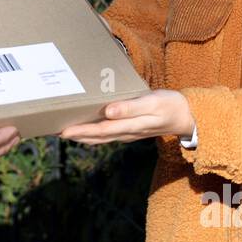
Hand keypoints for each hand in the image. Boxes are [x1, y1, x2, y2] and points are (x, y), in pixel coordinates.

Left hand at [58, 89, 192, 144]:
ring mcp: (128, 133)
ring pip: (100, 138)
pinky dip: (93, 134)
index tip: (64, 130)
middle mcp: (126, 132)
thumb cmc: (170, 105)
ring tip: (64, 132)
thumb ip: (130, 108)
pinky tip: (85, 130)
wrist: (187, 116)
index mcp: (130, 125)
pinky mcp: (130, 131)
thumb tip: (108, 112)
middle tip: (54, 132)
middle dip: (75, 135)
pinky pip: (107, 134)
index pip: (100, 130)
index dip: (81, 131)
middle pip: (96, 137)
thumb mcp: (153, 103)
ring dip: (82, 136)